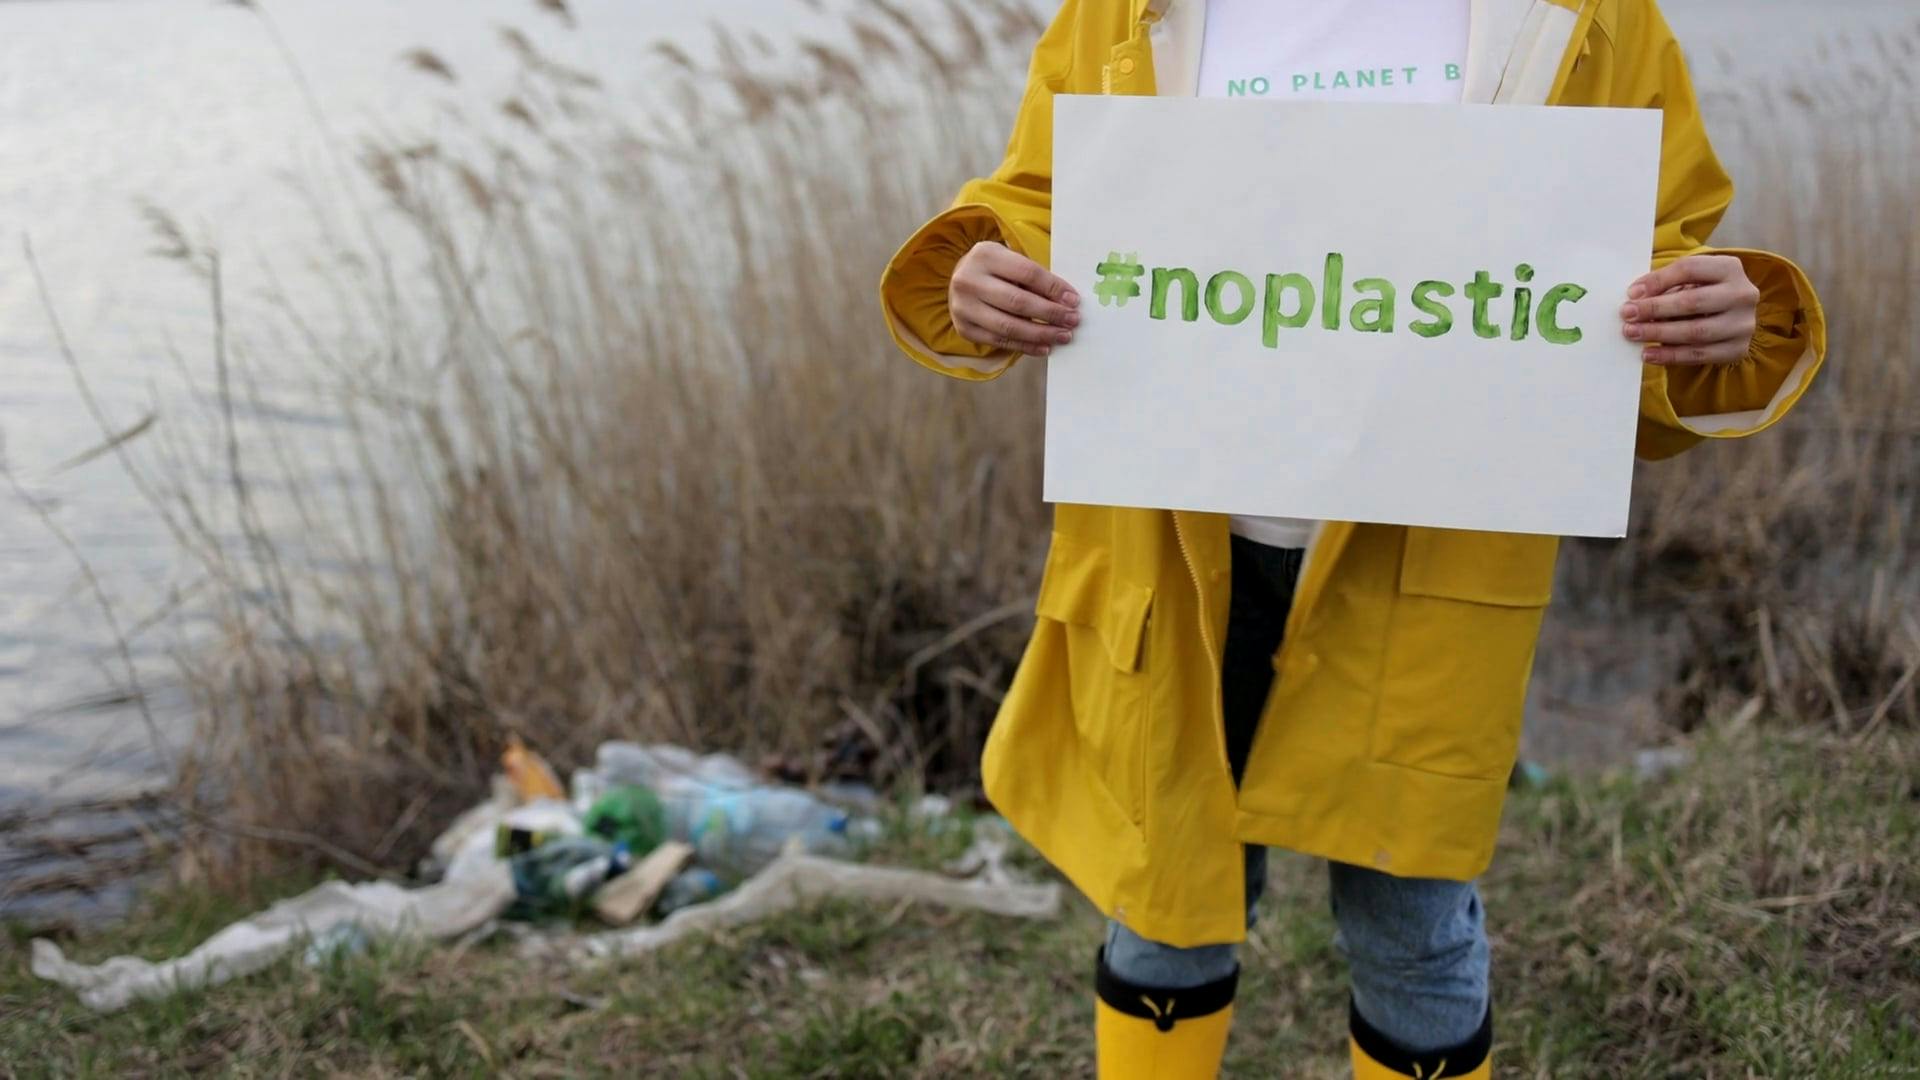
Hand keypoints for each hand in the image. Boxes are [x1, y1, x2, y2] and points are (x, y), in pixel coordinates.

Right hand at [949, 241, 1080, 356]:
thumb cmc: (996, 271)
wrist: (961, 281)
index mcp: (985, 255)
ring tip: (1063, 336)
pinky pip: (1000, 342)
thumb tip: (1067, 302)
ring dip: (1040, 334)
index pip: (1027, 273)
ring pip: (1008, 326)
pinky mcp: (964, 329)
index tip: (1074, 301)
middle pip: (1017, 302)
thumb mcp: (1011, 262)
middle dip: (1050, 313)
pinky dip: (1025, 346)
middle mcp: (969, 281)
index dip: (1053, 288)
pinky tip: (1044, 347)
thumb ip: (1034, 279)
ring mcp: (963, 307)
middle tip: (1072, 321)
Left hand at [1620, 254, 1759, 365]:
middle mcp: (1742, 295)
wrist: (1732, 316)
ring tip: (1633, 333)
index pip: (1690, 269)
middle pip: (1693, 302)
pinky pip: (1699, 355)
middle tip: (1626, 314)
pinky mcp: (1738, 349)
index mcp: (1730, 268)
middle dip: (1655, 309)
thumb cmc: (1702, 292)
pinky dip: (1670, 356)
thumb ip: (1665, 283)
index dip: (1658, 280)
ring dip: (1659, 333)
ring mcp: (1743, 324)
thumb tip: (1635, 295)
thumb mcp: (1689, 279)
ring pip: (1696, 331)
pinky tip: (1648, 353)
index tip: (1632, 293)